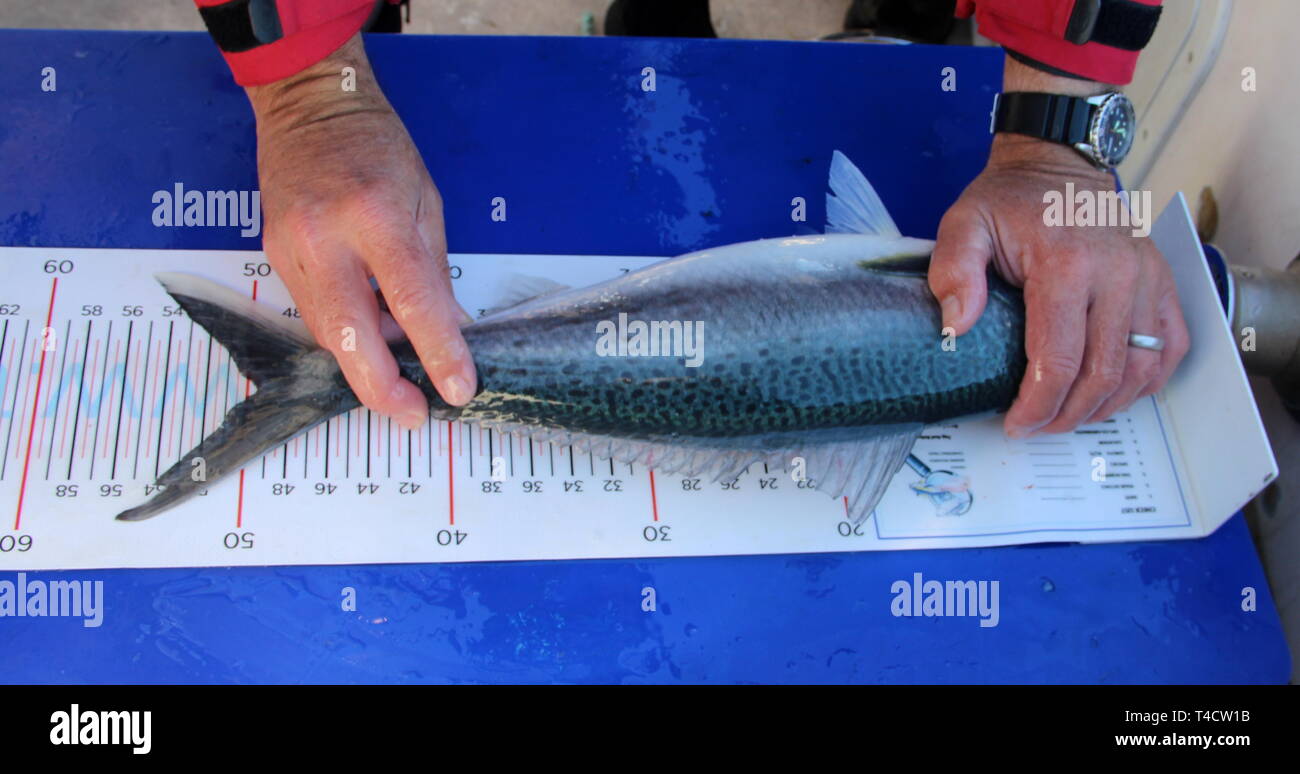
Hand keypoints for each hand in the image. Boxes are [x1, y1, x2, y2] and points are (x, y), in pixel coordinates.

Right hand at [246, 33, 475, 429]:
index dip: (437, 350)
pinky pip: (314, 313)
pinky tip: (373, 343)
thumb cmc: (379, 149)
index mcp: (376, 214)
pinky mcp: (273, 257)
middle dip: (382, 387)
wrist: (309, 108)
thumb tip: (450, 332)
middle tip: (414, 415)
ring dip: (365, 365)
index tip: (458, 388)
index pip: (411, 298)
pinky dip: (346, 336)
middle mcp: (325, 236)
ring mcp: (290, 249)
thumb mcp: (426, 201)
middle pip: (349, 334)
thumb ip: (434, 271)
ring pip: (327, 332)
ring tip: (402, 382)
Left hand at [929, 132, 1188, 437]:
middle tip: (1035, 428)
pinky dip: (1146, 380)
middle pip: (1103, 374)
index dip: (1038, 405)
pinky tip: (1114, 394)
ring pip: (1141, 369)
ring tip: (1067, 417)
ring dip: (1105, 406)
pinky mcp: (1162, 281)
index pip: (1060, 359)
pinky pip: (1169, 346)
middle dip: (1066, 414)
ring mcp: (1147, 278)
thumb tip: (956, 327)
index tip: (1015, 424)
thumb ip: (954, 272)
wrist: (1057, 164)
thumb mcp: (964, 224)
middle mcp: (1118, 274)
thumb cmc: (1010, 200)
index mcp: (1067, 265)